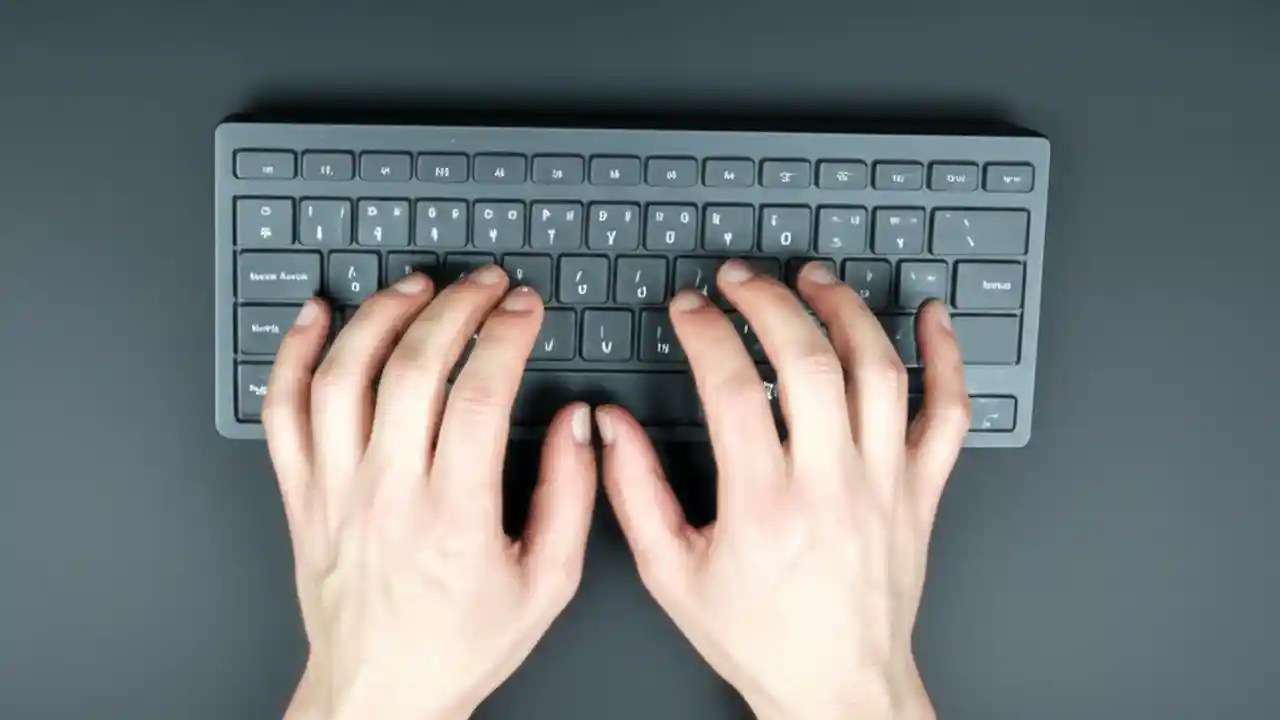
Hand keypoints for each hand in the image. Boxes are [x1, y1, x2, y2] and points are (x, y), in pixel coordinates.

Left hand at [263, 266, 595, 719]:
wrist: (381, 692)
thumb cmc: (460, 643)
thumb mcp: (547, 583)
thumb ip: (570, 496)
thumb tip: (579, 423)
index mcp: (455, 517)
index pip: (479, 395)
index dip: (507, 335)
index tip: (525, 307)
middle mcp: (388, 495)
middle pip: (413, 370)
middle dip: (455, 307)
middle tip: (484, 284)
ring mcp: (335, 491)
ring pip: (344, 377)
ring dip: (381, 316)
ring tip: (417, 286)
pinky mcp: (301, 496)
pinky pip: (282, 411)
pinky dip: (293, 354)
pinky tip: (318, 315)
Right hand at [598, 259, 967, 719]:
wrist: (839, 689)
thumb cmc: (760, 638)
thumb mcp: (673, 575)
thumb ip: (633, 494)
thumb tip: (609, 427)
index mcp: (763, 506)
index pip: (731, 386)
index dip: (704, 331)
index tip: (688, 308)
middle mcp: (831, 486)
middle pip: (808, 361)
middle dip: (768, 301)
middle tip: (741, 278)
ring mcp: (885, 486)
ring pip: (878, 372)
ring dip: (846, 312)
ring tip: (814, 279)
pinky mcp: (922, 493)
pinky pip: (949, 415)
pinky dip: (947, 359)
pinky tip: (933, 318)